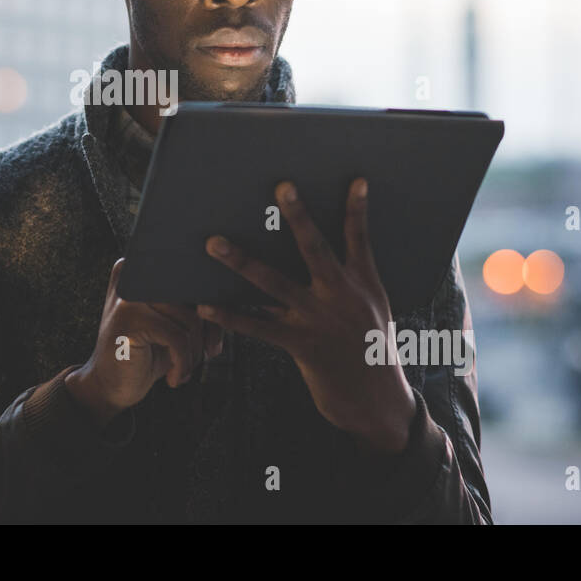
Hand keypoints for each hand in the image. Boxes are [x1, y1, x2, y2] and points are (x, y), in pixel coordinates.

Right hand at [66, 258, 224, 427]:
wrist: (110, 385)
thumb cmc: (149, 354)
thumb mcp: (176, 327)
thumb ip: (197, 307)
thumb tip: (232, 305)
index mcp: (147, 268)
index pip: (195, 280)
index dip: (214, 310)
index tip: (213, 341)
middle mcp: (137, 273)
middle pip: (196, 296)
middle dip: (209, 331)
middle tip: (208, 355)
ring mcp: (131, 295)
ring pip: (190, 318)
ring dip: (194, 352)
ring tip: (183, 370)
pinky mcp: (130, 318)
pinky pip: (177, 337)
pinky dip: (182, 362)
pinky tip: (174, 378)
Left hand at [197, 177, 416, 452]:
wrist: (376, 402)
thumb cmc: (371, 349)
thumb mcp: (374, 309)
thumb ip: (353, 279)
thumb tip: (338, 253)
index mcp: (363, 284)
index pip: (359, 239)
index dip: (357, 209)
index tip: (356, 179)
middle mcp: (341, 296)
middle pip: (315, 249)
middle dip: (298, 217)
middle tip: (281, 187)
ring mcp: (318, 320)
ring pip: (274, 283)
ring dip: (241, 262)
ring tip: (213, 242)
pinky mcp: (300, 344)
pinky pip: (258, 326)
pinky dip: (230, 316)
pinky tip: (204, 305)